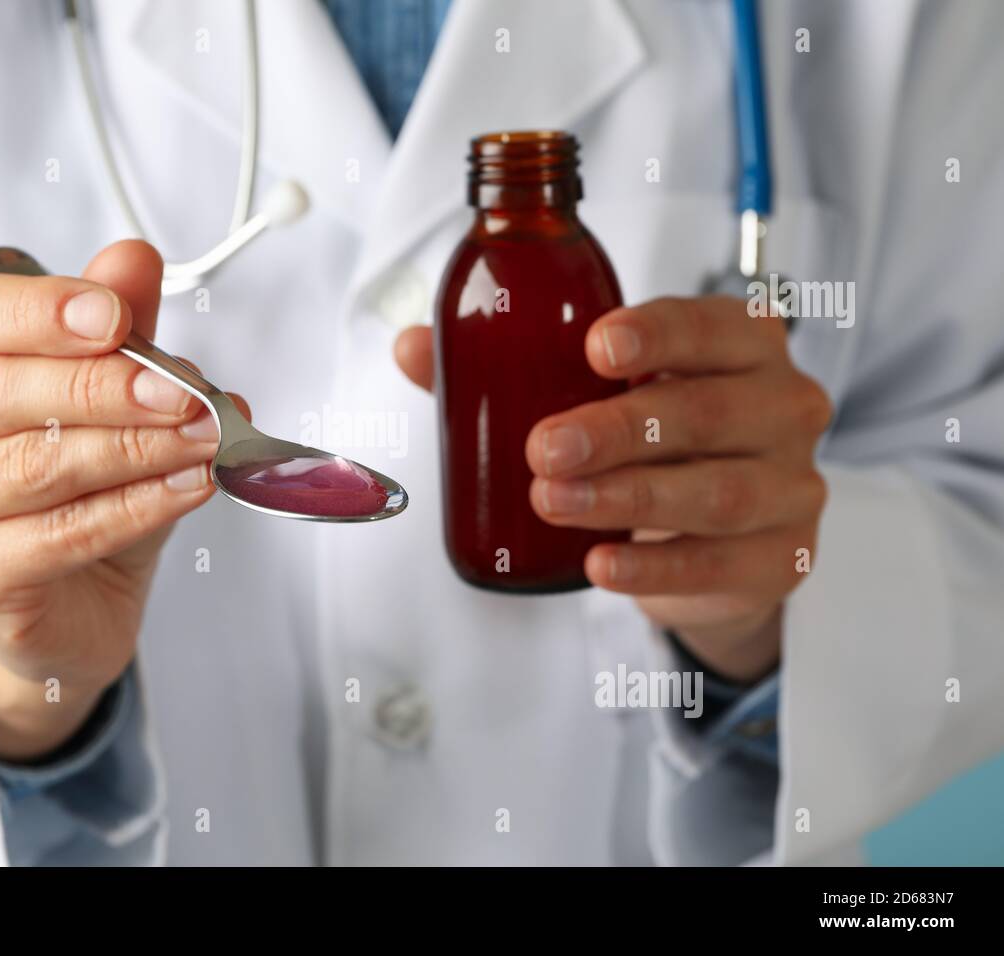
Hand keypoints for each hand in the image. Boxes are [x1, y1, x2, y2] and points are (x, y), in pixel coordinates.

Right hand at [0, 240, 247, 758]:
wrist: (70, 606)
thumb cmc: (79, 491)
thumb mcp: (110, 400)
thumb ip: (117, 330)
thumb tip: (132, 258)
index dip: (44, 311)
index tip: (117, 316)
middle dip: (104, 386)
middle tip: (184, 393)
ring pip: (33, 465)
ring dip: (133, 449)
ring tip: (202, 441)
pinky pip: (57, 535)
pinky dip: (135, 508)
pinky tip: (187, 488)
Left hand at [395, 296, 830, 681]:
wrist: (716, 537)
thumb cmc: (655, 441)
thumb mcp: (597, 393)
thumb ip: (510, 366)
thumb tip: (414, 346)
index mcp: (743, 345)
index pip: (715, 326)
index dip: (660, 333)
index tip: (594, 347)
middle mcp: (784, 406)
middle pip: (710, 412)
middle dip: (621, 429)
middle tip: (544, 447)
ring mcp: (794, 486)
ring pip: (719, 490)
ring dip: (628, 499)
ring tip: (553, 502)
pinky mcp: (785, 558)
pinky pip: (721, 564)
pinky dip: (655, 568)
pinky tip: (599, 565)